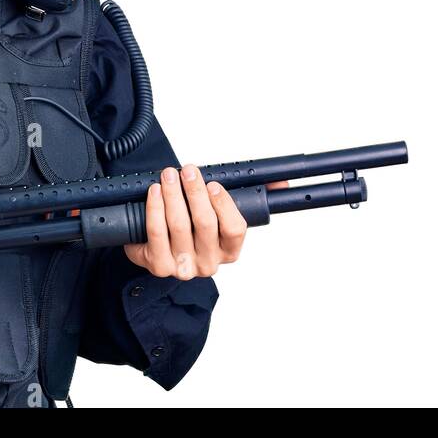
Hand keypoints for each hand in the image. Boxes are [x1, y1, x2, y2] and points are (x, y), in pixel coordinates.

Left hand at [123, 164, 288, 279]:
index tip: (214, 184)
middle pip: (204, 223)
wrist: (161, 249)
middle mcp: (209, 262)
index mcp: (230, 250)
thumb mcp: (220, 214)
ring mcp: (184, 267)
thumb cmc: (195, 226)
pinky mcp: (159, 266)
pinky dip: (155, 209)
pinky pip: (156, 233)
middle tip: (187, 170)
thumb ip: (250, 197)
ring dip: (172, 195)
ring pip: (178, 225)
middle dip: (195, 191)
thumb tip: (282, 182)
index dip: (224, 205)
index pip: (235, 230)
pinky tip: (155, 192)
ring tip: (168, 175)